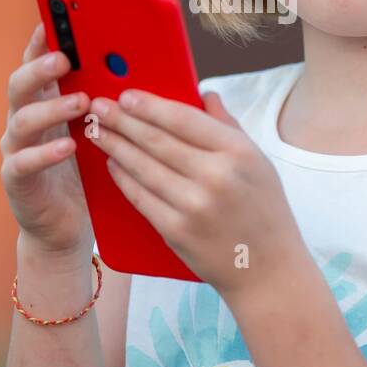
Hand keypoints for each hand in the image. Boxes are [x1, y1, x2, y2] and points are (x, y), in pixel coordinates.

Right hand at [0, 22, 93, 263]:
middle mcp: (23, 119)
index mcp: (43, 101)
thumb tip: (149, 70)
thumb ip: (112, 101)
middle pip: (20, 84)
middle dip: (40, 68)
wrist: (64, 226)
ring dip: (50, 108)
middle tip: (65, 59)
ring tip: (80, 102)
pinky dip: (44, 153)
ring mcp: (15, 149)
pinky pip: (22, 163)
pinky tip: (66, 147)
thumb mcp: (102, 130)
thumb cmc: (88, 171)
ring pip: (21, 120)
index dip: (40, 40)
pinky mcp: (16, 181)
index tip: (51, 17)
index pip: (37, 63)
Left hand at [87, 88, 304, 298]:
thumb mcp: (258, 162)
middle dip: (122, 120)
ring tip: (98, 131)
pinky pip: (141, 197)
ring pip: (143, 167)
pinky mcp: (177, 231)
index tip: (126, 95)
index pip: (184, 119)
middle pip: (157, 140)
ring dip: (115, 146)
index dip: (150, 105)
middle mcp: (216, 176)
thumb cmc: (264, 211)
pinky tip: (112, 164)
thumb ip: (228, 126)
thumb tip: (204, 94)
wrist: (268, 272)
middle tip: (98, 106)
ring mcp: (194, 206)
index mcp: (238, 152)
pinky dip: (123, 178)